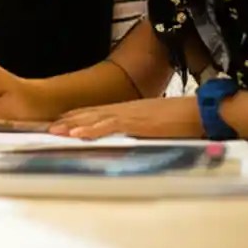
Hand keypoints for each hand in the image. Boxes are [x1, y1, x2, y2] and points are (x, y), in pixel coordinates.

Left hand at [49, 97, 203, 139]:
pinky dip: (91, 129)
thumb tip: (131, 137)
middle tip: (46, 127)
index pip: (95, 113)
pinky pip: (109, 125)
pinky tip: (78, 133)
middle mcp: (124, 109)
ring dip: (72, 124)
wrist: (202, 111)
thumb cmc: (183, 120)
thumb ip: (140, 129)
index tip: (58, 123)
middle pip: (88, 113)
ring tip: (53, 131)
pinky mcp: (136, 122)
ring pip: (93, 118)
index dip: (75, 117)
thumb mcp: (155, 125)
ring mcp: (129, 114)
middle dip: (66, 121)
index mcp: (127, 110)